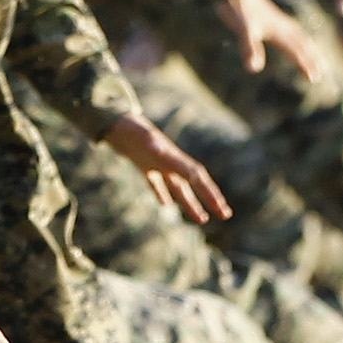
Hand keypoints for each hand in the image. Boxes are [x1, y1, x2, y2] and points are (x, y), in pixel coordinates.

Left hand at [104, 113, 231, 226]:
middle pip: (194, 184)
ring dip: (190, 203)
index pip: (197, 178)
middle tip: (226, 215)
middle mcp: (170, 162)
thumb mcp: (146, 141)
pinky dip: (161, 193)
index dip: (210, 193)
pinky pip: (156, 183)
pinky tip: (166, 204)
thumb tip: (163, 153)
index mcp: (173, 158)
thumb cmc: (133, 131)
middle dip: (210, 200)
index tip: (221, 208)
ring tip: (202, 220)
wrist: (117, 122)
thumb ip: (156, 148)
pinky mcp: (143, 164)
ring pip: (179, 188)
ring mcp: (157, 163)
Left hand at [218, 0, 326, 82]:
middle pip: (302, 42)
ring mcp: (275, 18)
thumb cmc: (237, 6)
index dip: (306, 65)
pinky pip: (287, 27)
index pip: (297, 51)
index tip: (316, 78)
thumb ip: (250, 47)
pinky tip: (288, 34)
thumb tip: (254, 68)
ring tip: (313, 52)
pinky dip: (294, 34)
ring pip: (297, 33)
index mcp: (278, 30)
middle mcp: (281, 24)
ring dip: (307, 45)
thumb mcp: (243, 29)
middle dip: (313, 57)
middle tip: (324, 70)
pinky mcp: (269, 13)